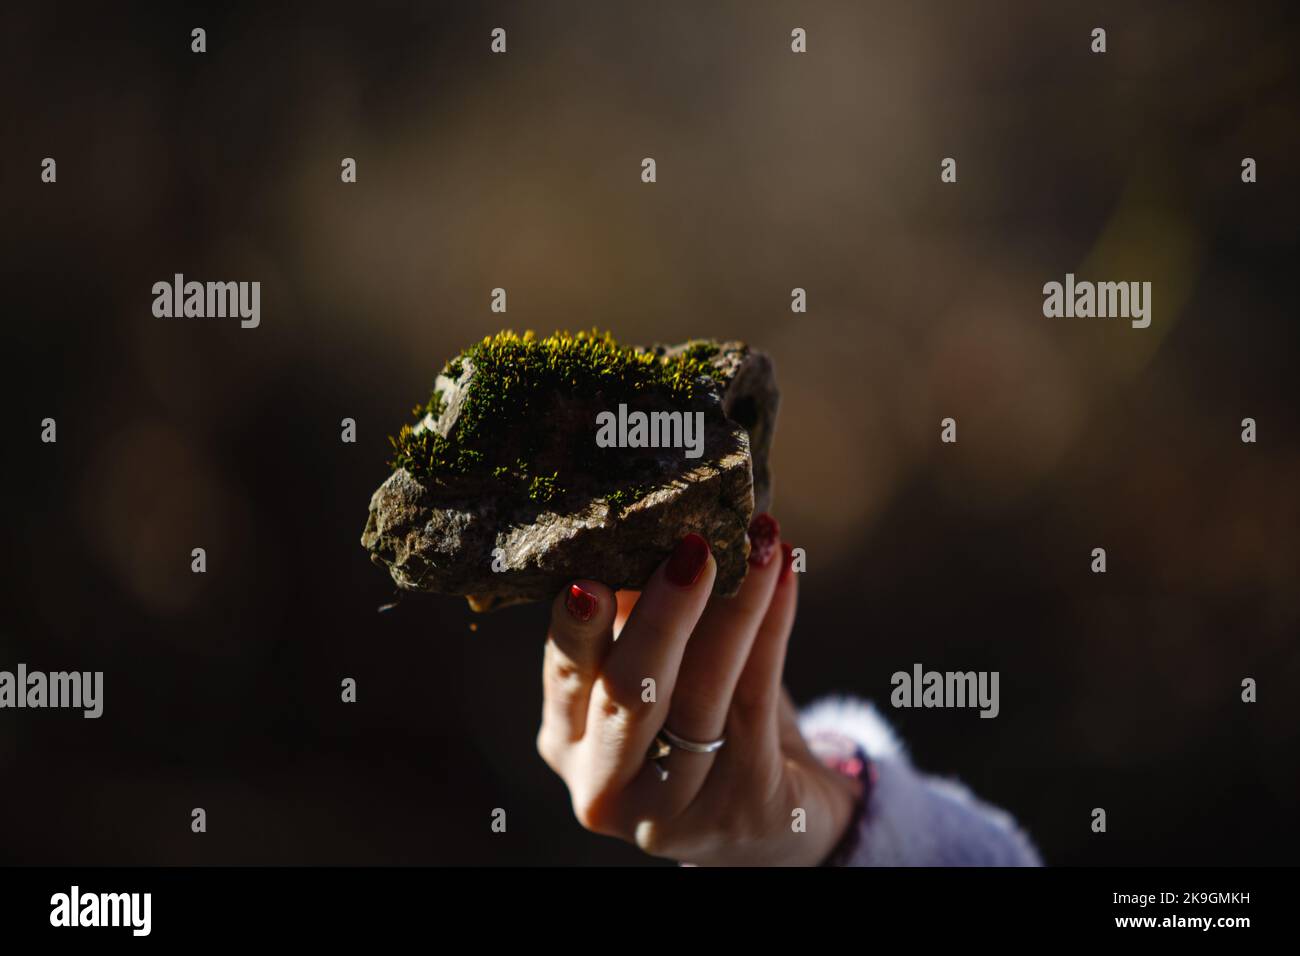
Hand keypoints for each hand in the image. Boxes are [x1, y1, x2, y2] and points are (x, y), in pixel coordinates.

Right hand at [536, 516, 861, 865]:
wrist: (773, 811)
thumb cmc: (701, 718)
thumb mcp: (656, 665)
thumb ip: (638, 610)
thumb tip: (646, 515)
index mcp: (565, 738)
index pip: (566, 672)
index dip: (580, 621)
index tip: (596, 565)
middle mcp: (603, 785)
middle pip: (626, 696)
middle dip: (661, 617)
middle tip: (691, 549)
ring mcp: (669, 809)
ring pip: (700, 698)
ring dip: (735, 609)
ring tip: (758, 544)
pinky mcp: (739, 807)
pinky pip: (755, 703)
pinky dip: (771, 630)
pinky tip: (783, 578)